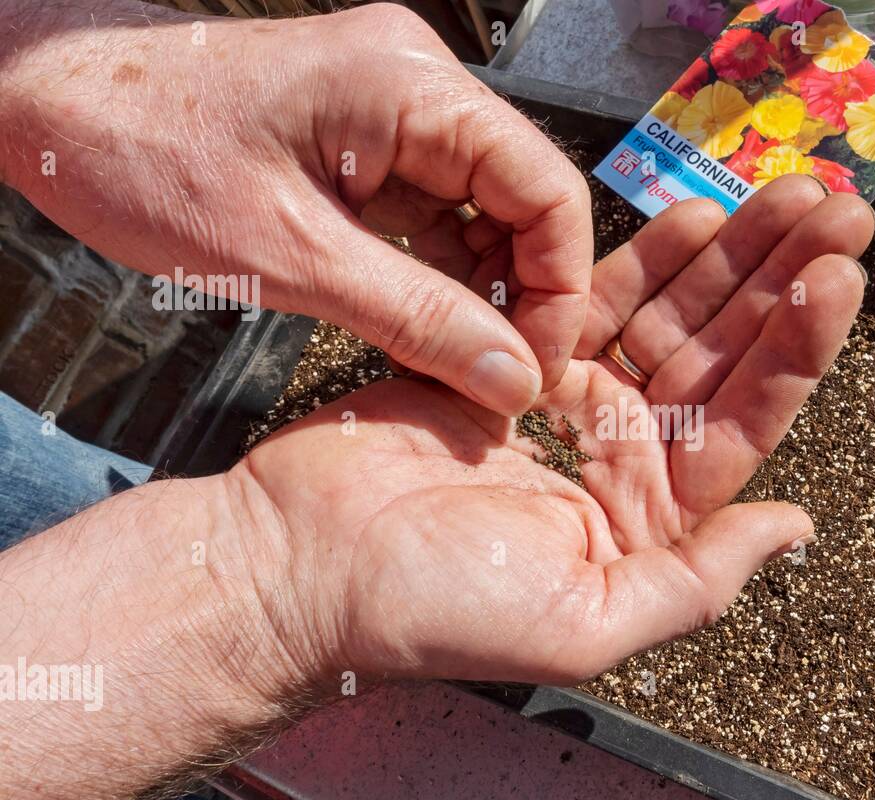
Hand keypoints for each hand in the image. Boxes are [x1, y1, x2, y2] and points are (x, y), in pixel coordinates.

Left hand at [0, 1, 590, 413]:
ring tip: (467, 363)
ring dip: (486, 292)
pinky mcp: (370, 145)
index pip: (546, 187)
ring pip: (488, 214)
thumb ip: (416, 319)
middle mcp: (420, 87)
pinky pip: (438, 216)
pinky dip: (442, 277)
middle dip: (526, 295)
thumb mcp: (290, 257)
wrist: (54, 105)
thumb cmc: (145, 155)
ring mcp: (397, 114)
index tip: (538, 366)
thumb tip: (513, 378)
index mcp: (411, 87)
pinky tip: (432, 329)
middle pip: (527, 200)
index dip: (560, 287)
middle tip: (504, 377)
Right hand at [234, 177, 874, 683]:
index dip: (797, 350)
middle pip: (722, 355)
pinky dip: (641, 260)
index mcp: (650, 521)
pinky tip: (692, 217)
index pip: (746, 422)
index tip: (839, 280)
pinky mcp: (514, 357)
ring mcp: (571, 403)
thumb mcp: (587, 622)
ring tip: (785, 198)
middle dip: (780, 282)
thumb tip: (794, 529)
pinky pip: (591, 299)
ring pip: (668, 317)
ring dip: (728, 258)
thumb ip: (699, 581)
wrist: (305, 564)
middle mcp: (622, 459)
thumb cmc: (432, 610)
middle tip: (837, 212)